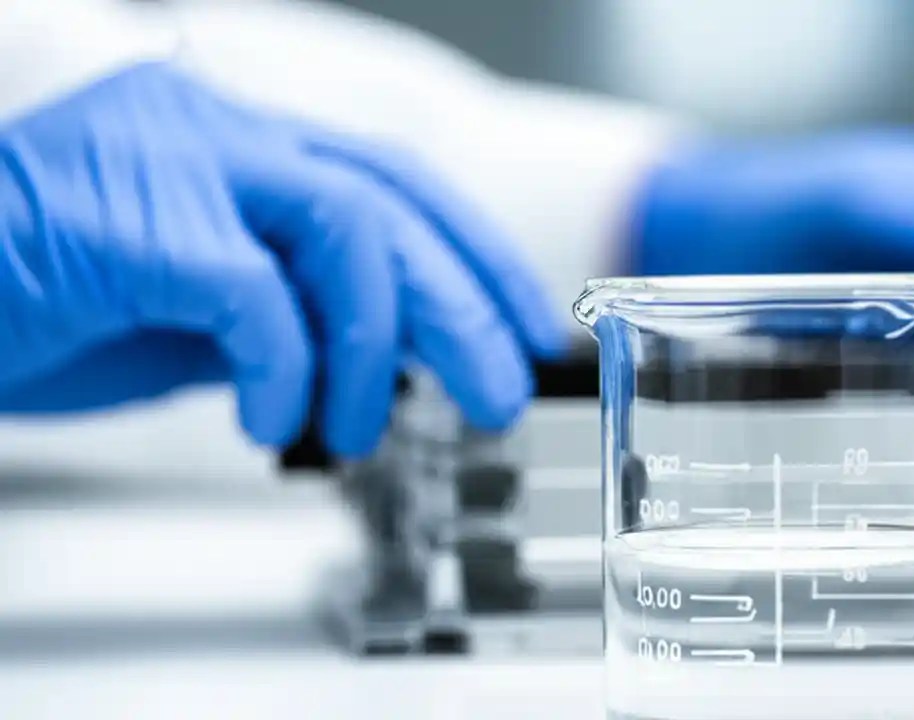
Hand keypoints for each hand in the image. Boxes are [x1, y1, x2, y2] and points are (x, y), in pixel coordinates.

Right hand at [0, 62, 563, 455]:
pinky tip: (275, 423)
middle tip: (501, 388)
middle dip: (466, 303)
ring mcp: (177, 158)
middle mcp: (219, 131)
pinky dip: (286, 370)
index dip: (473, 253)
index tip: (519, 323)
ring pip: (349, 227)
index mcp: (240, 148)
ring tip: (370, 421)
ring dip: (382, 343)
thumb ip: (288, 317)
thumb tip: (383, 353)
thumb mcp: (197, 318)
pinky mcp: (135, 214)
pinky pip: (255, 294)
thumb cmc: (36, 302)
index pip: (395, 183)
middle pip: (392, 200)